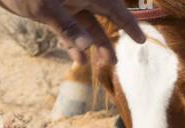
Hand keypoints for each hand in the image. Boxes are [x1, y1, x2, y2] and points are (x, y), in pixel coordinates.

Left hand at [0, 0, 145, 64]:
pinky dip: (73, 43)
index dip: (128, 24)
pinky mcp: (49, 10)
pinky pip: (67, 29)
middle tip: (118, 60)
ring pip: (85, 26)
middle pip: (101, 18)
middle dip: (111, 38)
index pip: (113, 7)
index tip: (141, 40)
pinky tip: (79, 60)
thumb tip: (86, 49)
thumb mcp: (44, 6)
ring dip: (93, 44)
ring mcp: (63, 3)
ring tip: (104, 64)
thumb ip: (66, 27)